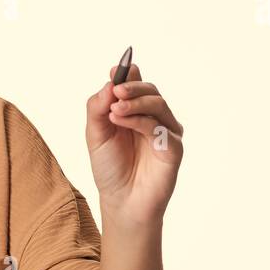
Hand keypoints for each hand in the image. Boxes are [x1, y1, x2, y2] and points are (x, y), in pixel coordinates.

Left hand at [85, 59, 182, 225]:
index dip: (127, 74)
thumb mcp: (96, 134)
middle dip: (132, 87)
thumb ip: (98, 107)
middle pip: (150, 91)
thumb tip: (110, 82)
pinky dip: (140, 121)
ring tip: (115, 109)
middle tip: (116, 90)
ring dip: (136, 102)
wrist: (120, 201)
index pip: (135, 85)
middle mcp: (153, 118)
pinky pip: (160, 128)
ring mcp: (166, 132)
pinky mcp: (173, 148)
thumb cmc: (110, 168)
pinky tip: (121, 120)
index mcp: (135, 112)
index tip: (116, 68)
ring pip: (158, 104)